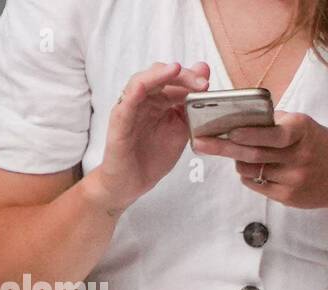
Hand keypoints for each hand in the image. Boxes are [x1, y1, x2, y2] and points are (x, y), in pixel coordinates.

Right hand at [88, 61, 210, 212]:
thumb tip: (206, 85)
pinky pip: (126, 100)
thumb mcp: (181, 131)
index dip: (192, 79)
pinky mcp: (119, 119)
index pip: (174, 80)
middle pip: (161, 75)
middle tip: (202, 82)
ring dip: (160, 74)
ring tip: (177, 70)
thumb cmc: (153, 157)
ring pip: (142, 80)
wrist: (132, 181)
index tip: (208, 84)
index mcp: (159, 101)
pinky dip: (136, 90)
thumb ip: (192, 110)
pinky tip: (145, 86)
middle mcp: (144, 99)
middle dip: (183, 76)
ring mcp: (131, 107)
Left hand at [192, 110, 327, 217]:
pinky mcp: (288, 196)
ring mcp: (293, 179)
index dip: (249, 133)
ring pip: (252, 170)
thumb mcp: (306, 127)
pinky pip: (258, 185)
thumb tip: (243, 118)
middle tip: (201, 142)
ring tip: (236, 154)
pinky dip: (248, 175)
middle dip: (224, 147)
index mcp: (302, 132)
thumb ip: (278, 123)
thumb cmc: (321, 147)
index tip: (228, 130)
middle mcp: (299, 156)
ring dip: (237, 161)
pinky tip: (251, 169)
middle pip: (255, 153)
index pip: (272, 134)